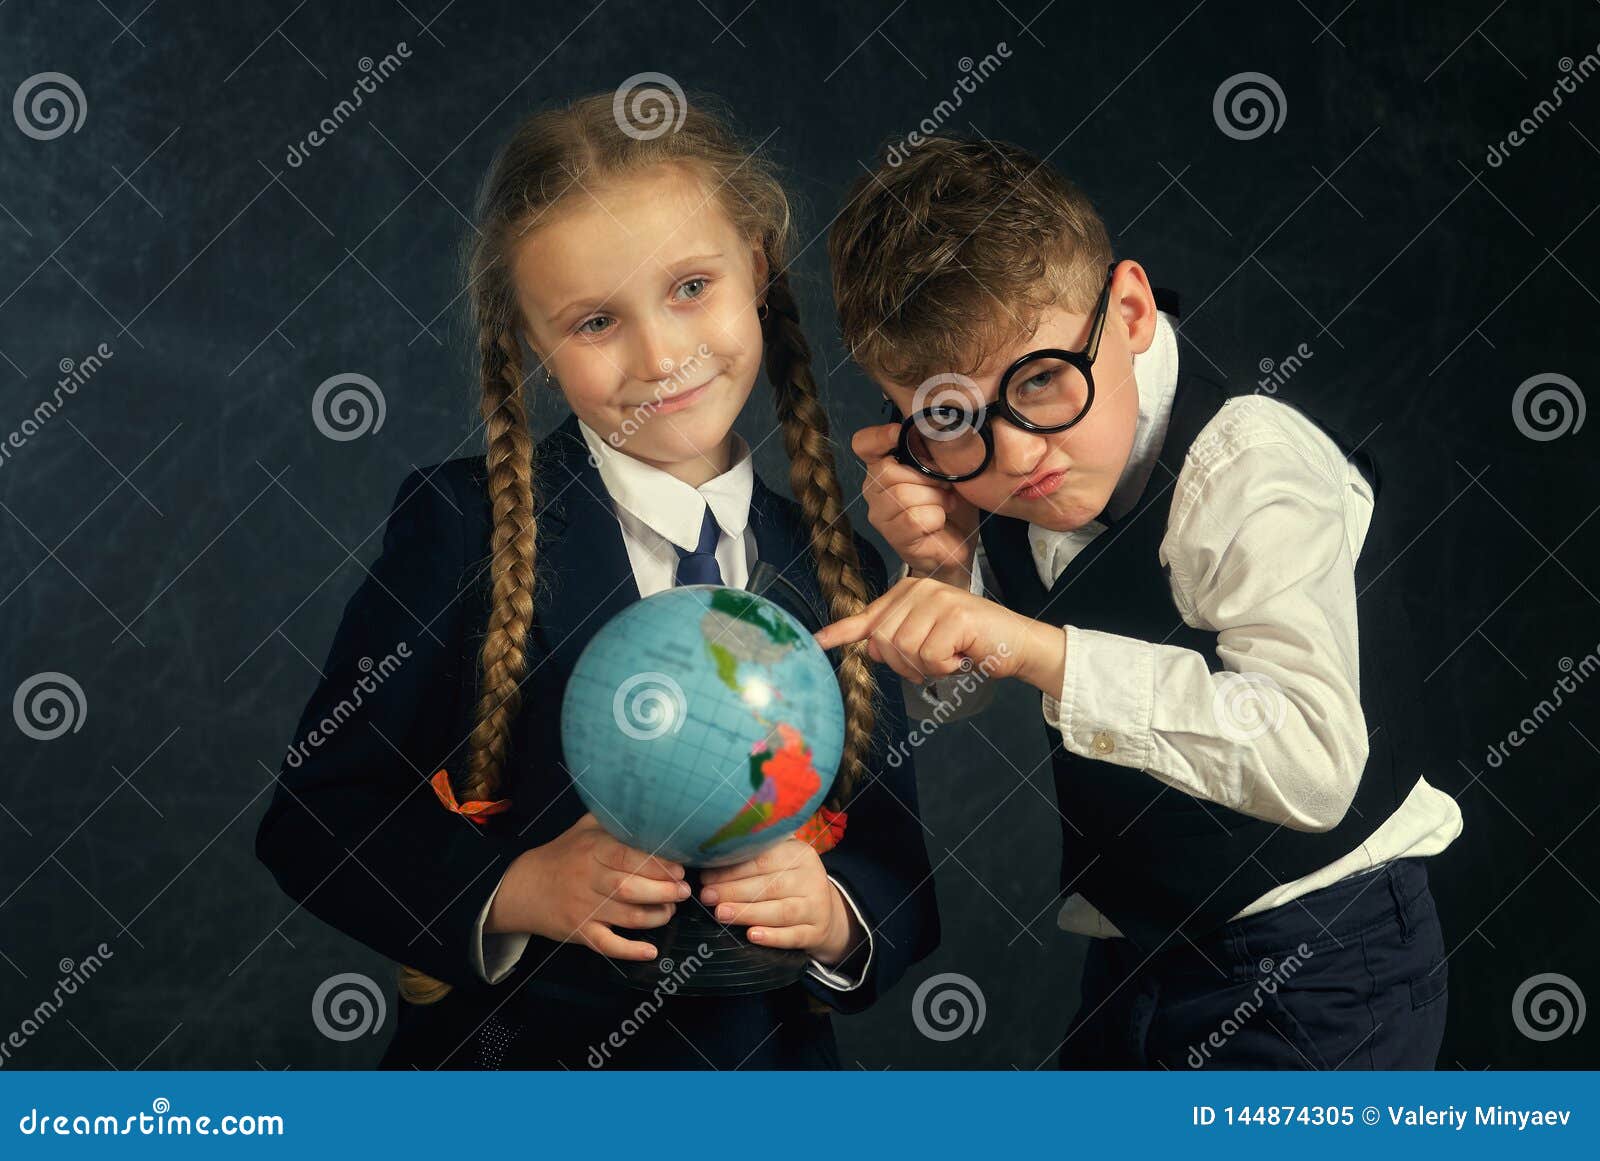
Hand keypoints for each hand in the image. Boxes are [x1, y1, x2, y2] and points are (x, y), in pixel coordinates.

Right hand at [487, 812, 688, 960]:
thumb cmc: (562, 855)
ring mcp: (584, 908)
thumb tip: (652, 809)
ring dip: (656, 916)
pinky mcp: (580, 932)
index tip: (679, 868)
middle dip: (663, 891)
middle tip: (684, 891)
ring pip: (626, 916)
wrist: (523, 888)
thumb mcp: (583, 829)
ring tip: (671, 910)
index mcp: (592, 849)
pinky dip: (630, 951)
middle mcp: (589, 878)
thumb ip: (614, 820)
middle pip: (630, 887)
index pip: (627, 855)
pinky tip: (651, 951)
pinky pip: (607, 945)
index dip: (657, 863)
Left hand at [699, 839, 861, 963]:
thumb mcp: (781, 863)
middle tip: (708, 897)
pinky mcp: (817, 931)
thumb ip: (754, 859)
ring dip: (748, 913)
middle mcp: (812, 878)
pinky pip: (795, 936)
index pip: (763, 860)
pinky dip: (773, 937)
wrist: (825, 912)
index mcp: (800, 854)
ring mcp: (817, 906)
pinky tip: (752, 935)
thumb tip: (711, 860)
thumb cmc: (790, 884)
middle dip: (735, 891)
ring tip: (721, 914)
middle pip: (770, 885)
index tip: (707, 877)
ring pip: (781, 911)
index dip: (732, 869)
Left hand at [813, 576, 1066, 694]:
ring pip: (904, 651)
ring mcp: (937, 600)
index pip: (868, 616)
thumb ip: (896, 640)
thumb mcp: (927, 640)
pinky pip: (929, 657)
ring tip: (951, 656)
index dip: (842, 633)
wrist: (1016, 643)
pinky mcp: (954, 616)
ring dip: (928, 667)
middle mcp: (919, 589)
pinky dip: (946, 667)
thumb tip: (867, 647)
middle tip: (935, 661)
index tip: (817, 642)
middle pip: (885, 642)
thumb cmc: (970, 643)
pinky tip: (962, 655)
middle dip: (906, 664)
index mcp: (908, 591)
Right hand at [852, 424, 979, 586]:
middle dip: (926, 477)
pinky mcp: (894, 538)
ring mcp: (881, 516)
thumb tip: (936, 435)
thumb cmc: (950, 502)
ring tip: (946, 505)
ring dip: (935, 499)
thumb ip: (934, 450)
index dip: (878, 436)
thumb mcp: (946, 468)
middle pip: (887, 471)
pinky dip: (936, 518)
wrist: (959, 542)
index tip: (897, 433)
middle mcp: (874, 489)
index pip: (864, 444)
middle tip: (945, 486)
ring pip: (901, 496)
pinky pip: (913, 519)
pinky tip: (940, 522)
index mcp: (884, 465)